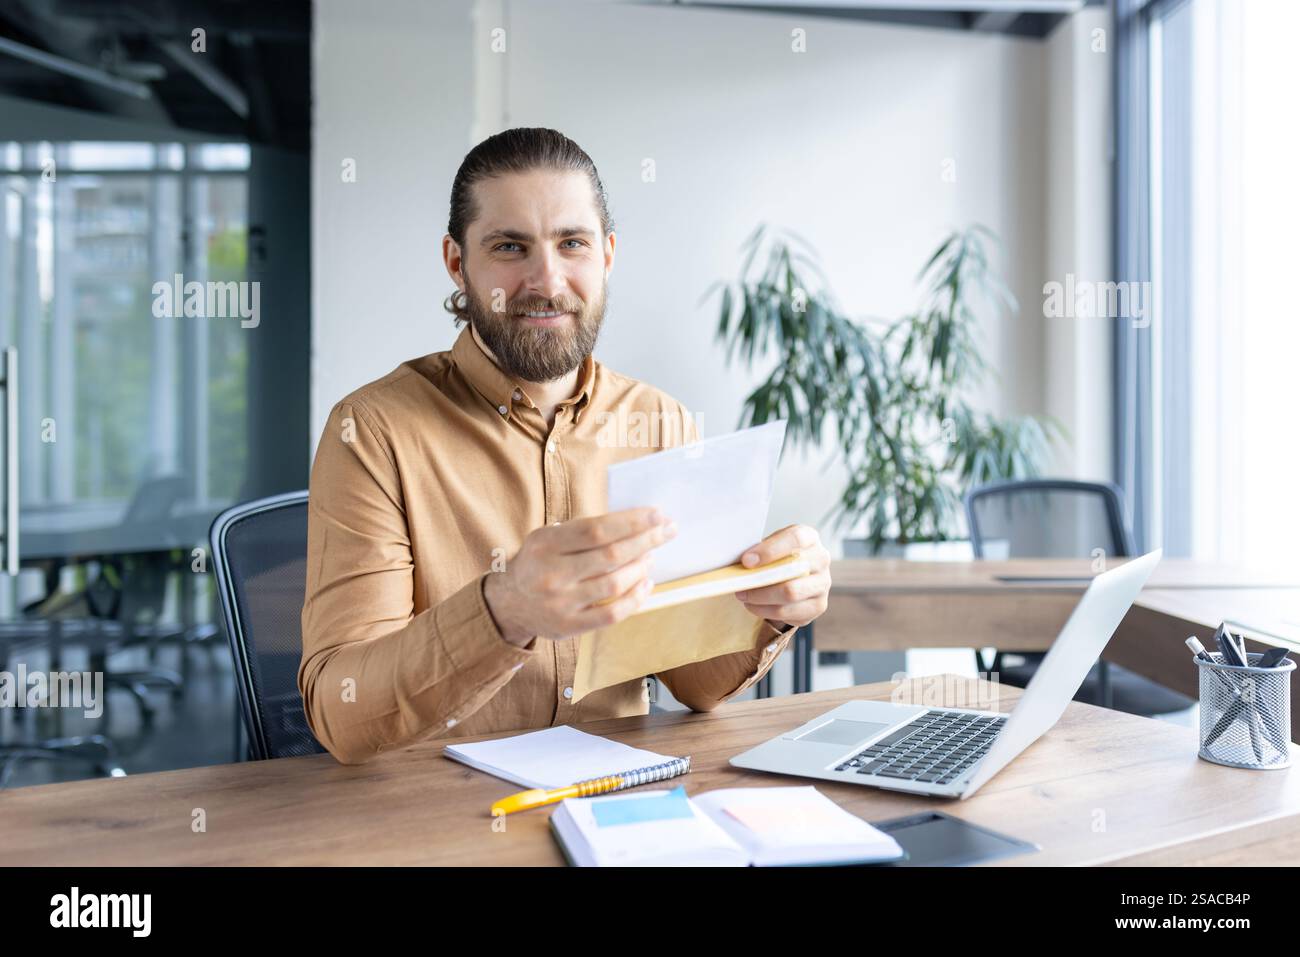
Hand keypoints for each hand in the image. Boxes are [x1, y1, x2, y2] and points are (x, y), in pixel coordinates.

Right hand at [484, 507, 676, 645]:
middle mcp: (552, 574)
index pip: (596, 529)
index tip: (657, 515)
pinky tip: (646, 583)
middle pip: (610, 555)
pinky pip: (612, 614)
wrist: (508, 603)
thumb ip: (583, 531)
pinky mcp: (569, 626)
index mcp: (545, 544)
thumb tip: (634, 522)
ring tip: (652, 556)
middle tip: (668, 530)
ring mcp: (561, 603)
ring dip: (640, 568)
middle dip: (646, 540)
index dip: (631, 521)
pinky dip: (635, 598)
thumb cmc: (538, 562)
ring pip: (614, 584)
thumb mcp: (547, 537)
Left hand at [733, 524, 830, 628]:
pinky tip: (753, 605)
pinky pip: (788, 612)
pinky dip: (765, 610)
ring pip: (790, 593)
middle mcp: (821, 559)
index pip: (795, 539)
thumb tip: (740, 563)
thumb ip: (758, 551)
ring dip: (761, 597)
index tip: (746, 561)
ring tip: (743, 595)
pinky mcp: (818, 606)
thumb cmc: (777, 558)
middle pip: (794, 569)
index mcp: (809, 537)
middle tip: (739, 584)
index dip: (770, 550)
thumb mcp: (769, 547)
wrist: (793, 577)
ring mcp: (823, 584)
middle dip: (761, 578)